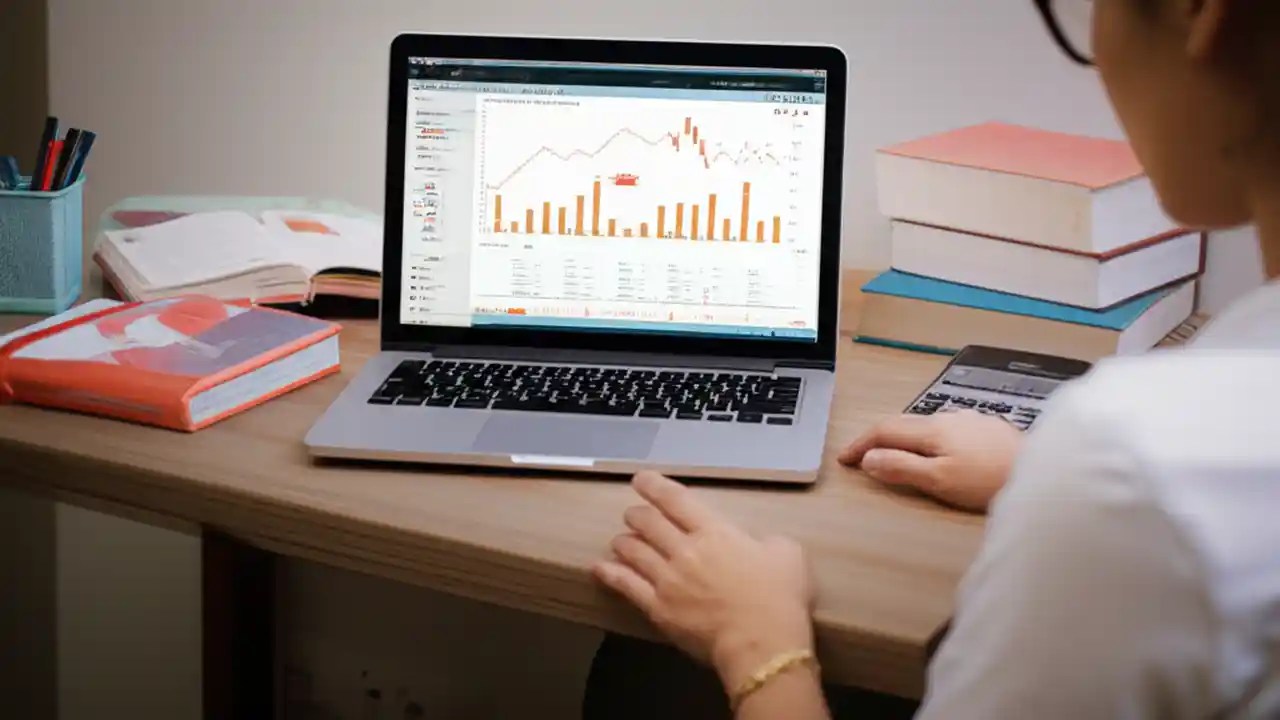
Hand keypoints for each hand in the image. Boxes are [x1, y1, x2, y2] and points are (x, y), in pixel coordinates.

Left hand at [594, 472, 815, 690]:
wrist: (762, 642)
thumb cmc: (779, 597)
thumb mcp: (788, 554)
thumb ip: (768, 542)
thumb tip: (758, 545)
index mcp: (715, 532)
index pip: (676, 500)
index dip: (654, 486)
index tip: (640, 480)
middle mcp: (685, 549)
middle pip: (648, 522)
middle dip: (637, 514)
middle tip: (634, 514)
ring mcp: (667, 579)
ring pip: (632, 550)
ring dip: (624, 541)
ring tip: (620, 540)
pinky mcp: (658, 608)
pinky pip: (626, 586)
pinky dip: (610, 573)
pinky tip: (600, 567)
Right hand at [839, 410, 1023, 511]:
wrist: (1045, 475)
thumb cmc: (991, 481)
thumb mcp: (939, 480)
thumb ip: (902, 467)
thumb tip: (870, 459)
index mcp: (933, 429)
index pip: (884, 429)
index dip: (860, 443)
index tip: (845, 458)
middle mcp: (950, 418)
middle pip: (903, 424)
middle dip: (878, 439)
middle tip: (863, 458)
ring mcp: (971, 422)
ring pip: (926, 427)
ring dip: (904, 439)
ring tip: (895, 456)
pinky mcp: (989, 431)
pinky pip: (947, 431)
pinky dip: (928, 441)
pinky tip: (937, 453)